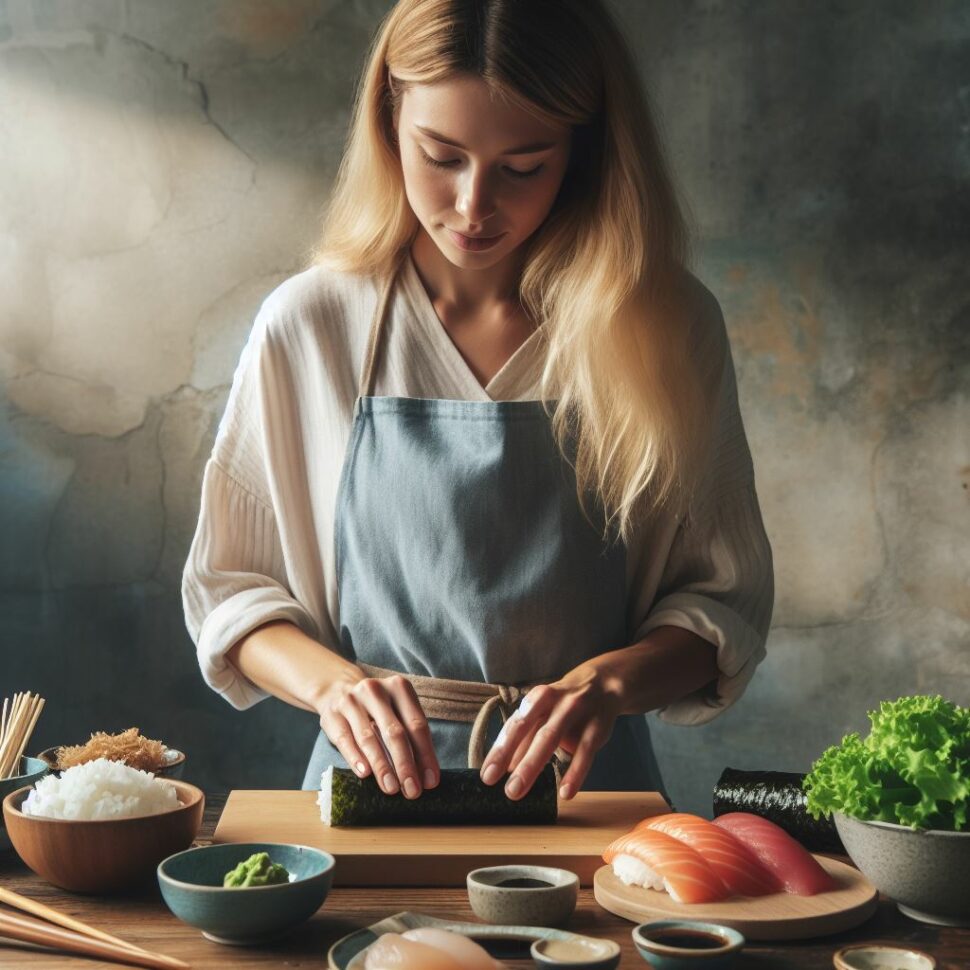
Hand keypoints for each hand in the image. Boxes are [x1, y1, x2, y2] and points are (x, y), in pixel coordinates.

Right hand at [317, 672, 439, 798]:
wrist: (338, 690)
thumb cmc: (378, 708)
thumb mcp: (397, 711)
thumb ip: (412, 737)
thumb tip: (426, 776)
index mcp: (399, 687)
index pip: (417, 724)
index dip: (426, 754)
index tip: (430, 781)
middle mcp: (375, 691)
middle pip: (394, 732)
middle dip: (405, 764)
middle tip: (412, 790)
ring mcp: (351, 701)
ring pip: (369, 738)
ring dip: (382, 766)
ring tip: (391, 788)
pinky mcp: (332, 715)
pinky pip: (345, 739)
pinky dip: (355, 758)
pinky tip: (365, 774)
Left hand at [478, 661, 622, 800]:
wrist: (604, 683)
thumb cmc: (564, 704)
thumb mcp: (546, 714)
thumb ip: (528, 739)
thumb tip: (508, 767)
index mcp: (538, 698)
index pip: (515, 726)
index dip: (500, 750)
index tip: (487, 775)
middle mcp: (554, 702)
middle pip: (529, 730)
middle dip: (512, 758)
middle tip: (500, 786)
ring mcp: (576, 711)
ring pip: (551, 738)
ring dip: (532, 765)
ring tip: (518, 791)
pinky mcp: (597, 726)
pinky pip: (585, 751)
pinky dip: (575, 772)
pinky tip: (565, 792)